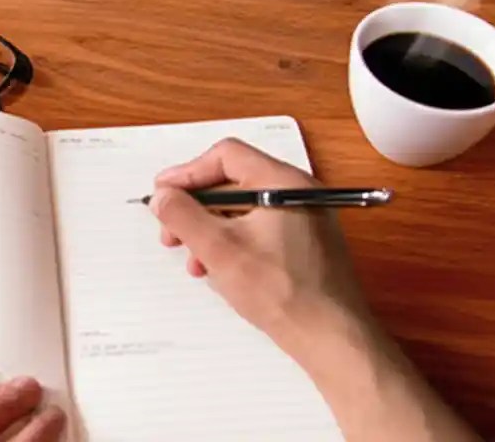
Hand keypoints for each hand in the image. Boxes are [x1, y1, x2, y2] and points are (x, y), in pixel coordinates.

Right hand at [149, 139, 374, 354]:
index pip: (226, 156)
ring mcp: (304, 220)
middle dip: (196, 207)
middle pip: (233, 183)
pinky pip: (258, 230)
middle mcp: (298, 194)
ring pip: (243, 210)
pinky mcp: (304, 245)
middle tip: (172, 230)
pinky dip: (232, 243)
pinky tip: (218, 270)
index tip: (164, 193)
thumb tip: (162, 196)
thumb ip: (183, 216)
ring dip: (209, 230)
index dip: (189, 173)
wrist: (332, 338)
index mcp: (283, 183)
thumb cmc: (285, 293)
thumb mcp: (219, 249)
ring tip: (194, 260)